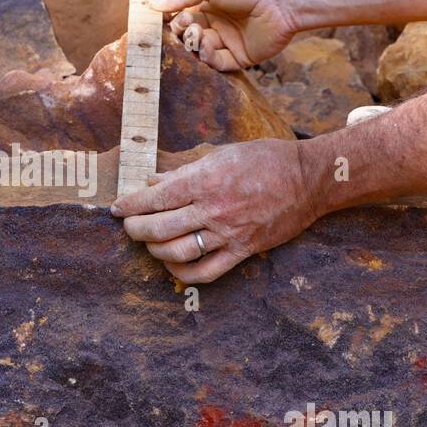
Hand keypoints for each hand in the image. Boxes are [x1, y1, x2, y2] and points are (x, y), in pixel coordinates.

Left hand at [111, 139, 320, 282]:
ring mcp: (228, 233)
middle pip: (160, 227)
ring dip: (155, 250)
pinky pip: (207, 272)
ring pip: (178, 251)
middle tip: (128, 226)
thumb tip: (155, 179)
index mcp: (205, 180)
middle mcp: (213, 208)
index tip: (117, 209)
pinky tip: (173, 265)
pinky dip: (183, 272)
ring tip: (149, 243)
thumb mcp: (222, 153)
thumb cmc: (265, 159)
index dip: (130, 205)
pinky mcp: (243, 250)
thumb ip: (186, 170)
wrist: (308, 179)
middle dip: (136, 229)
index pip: (155, 198)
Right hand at [153, 0, 298, 70]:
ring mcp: (228, 42)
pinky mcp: (240, 58)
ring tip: (197, 34)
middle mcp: (218, 25)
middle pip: (189, 36)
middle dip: (183, 33)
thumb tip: (152, 3)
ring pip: (200, 51)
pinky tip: (205, 45)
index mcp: (210, 5)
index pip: (184, 18)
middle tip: (184, 27)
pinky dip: (207, 57)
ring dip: (194, 44)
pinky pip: (217, 63)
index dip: (175, 20)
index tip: (169, 19)